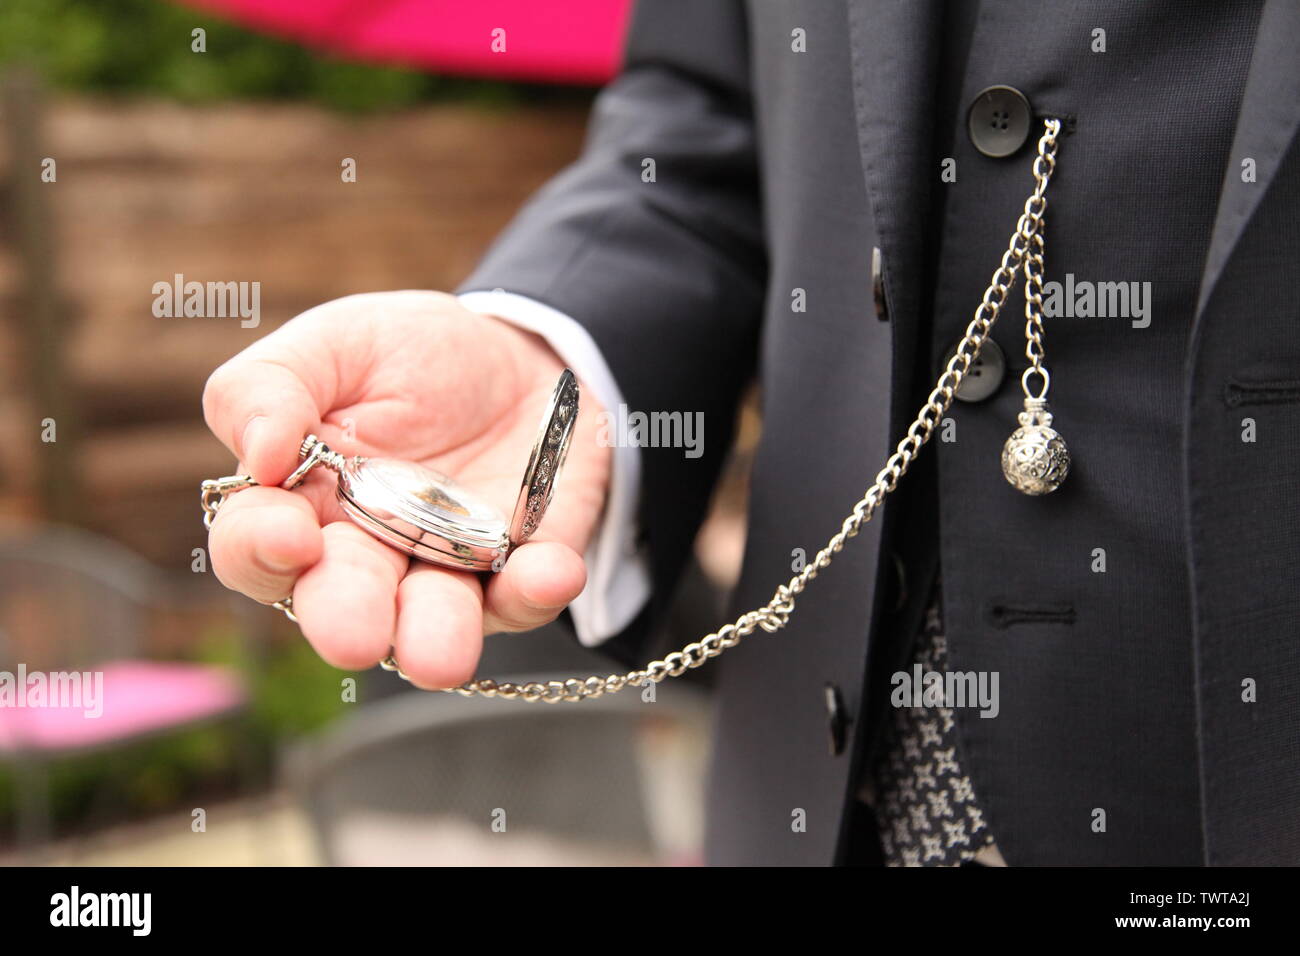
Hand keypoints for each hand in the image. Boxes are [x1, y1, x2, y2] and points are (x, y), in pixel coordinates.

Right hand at [202, 290, 610, 688]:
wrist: (518, 354)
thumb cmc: (405, 354)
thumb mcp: (335, 343)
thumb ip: (270, 386)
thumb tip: (259, 455)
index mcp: (298, 504)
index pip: (253, 548)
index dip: (260, 550)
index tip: (291, 535)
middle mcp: (364, 555)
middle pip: (341, 606)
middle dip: (347, 621)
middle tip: (354, 637)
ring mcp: (444, 571)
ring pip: (432, 624)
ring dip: (438, 640)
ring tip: (443, 658)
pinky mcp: (519, 573)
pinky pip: (525, 596)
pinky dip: (537, 590)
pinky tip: (551, 572)